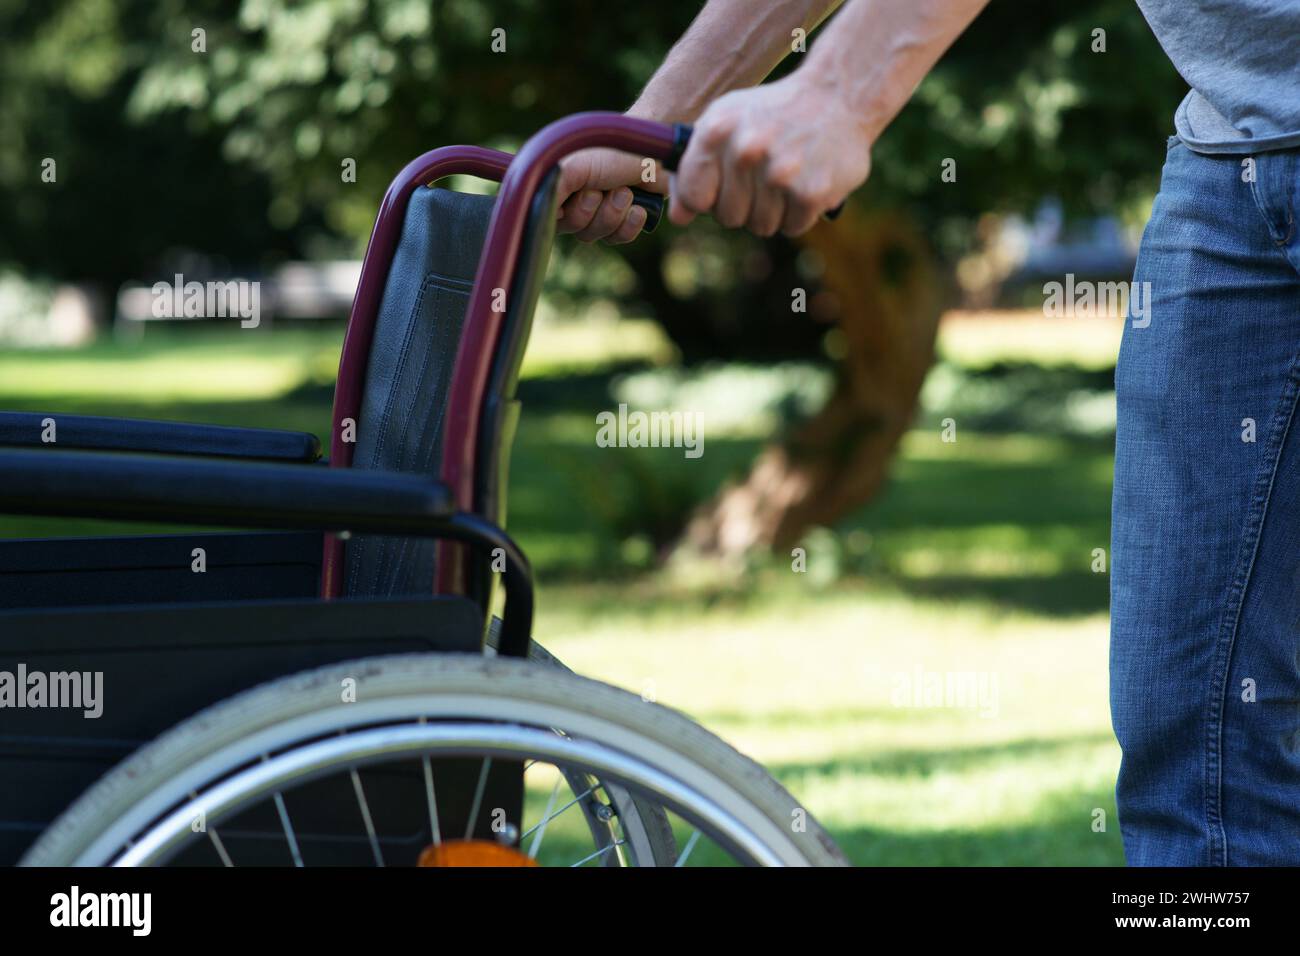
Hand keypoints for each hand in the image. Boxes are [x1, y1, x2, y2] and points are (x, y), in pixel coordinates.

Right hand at [555, 146, 666, 243]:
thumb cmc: (610, 154)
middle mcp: (574, 201)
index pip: (549, 216)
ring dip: (612, 214)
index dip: (565, 213)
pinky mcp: (621, 222)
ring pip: (595, 234)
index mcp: (559, 186)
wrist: (652, 153)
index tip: (583, 196)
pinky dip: (629, 225)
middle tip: (602, 189)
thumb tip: (549, 218)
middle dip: (591, 211)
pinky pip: (617, 238)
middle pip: (573, 229)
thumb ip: (555, 190)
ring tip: (626, 192)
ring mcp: (598, 213)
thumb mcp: (575, 168)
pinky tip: (638, 210)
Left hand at [668, 72, 872, 235]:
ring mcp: (780, 173)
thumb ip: (694, 169)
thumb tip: (679, 217)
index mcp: (717, 131)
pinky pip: (792, 227)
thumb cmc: (771, 114)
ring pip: (761, 226)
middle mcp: (746, 151)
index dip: (705, 200)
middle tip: (762, 178)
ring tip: (786, 177)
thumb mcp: (725, 123)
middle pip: (729, 217)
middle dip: (743, 205)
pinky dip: (799, 213)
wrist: (837, 94)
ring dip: (773, 210)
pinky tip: (806, 182)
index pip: (694, 197)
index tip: (718, 191)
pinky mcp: (811, 192)